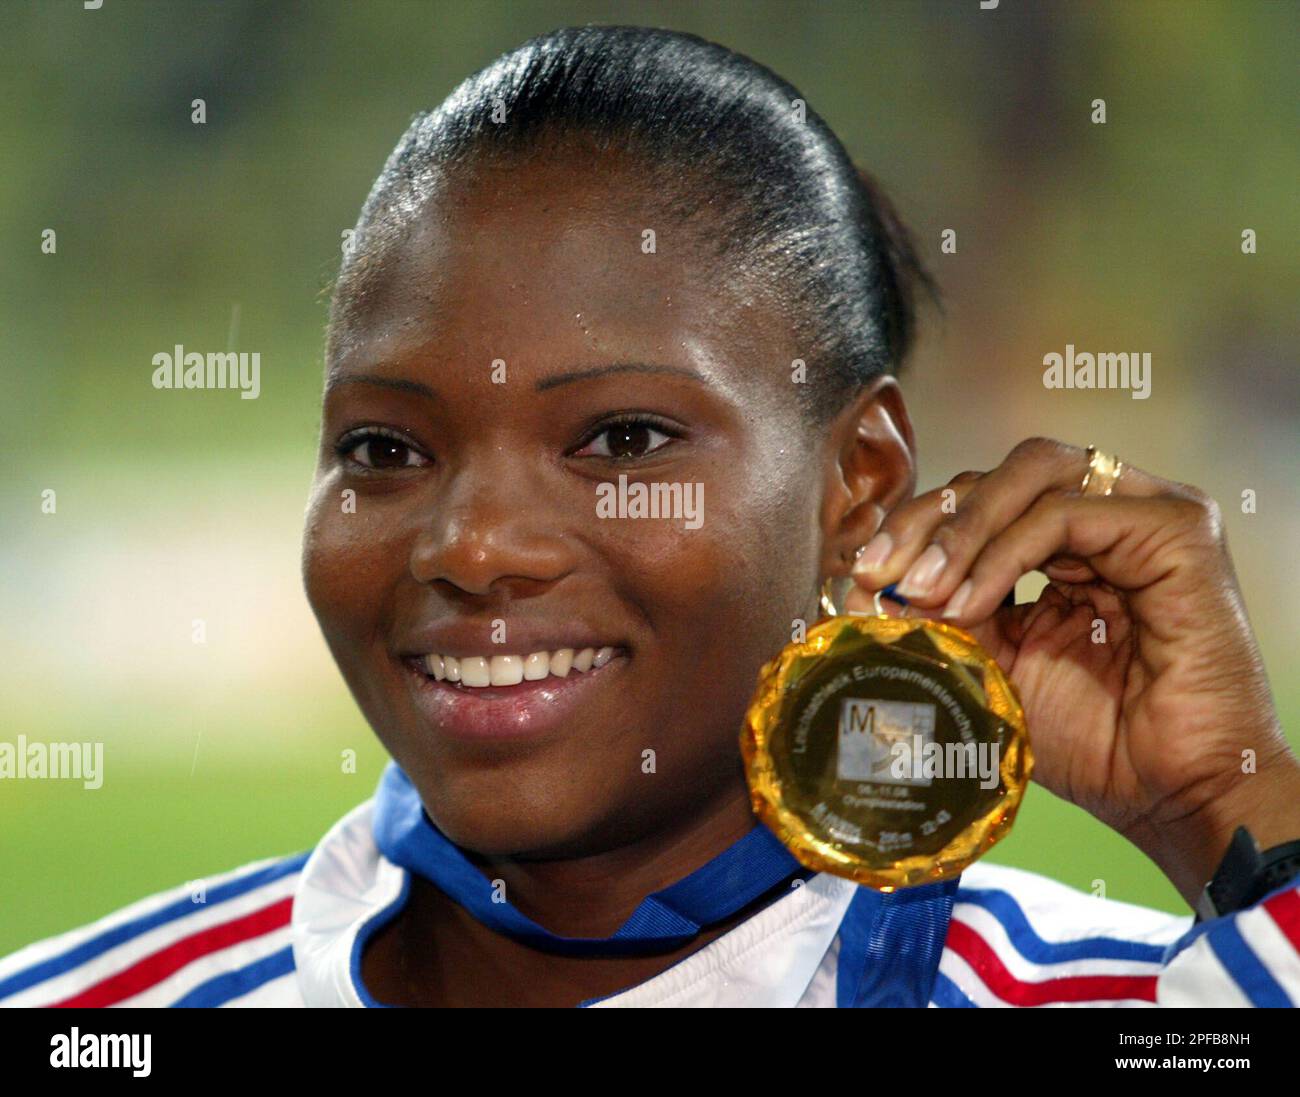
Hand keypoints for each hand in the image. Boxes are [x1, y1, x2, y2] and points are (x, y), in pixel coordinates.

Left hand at [848, 437, 1299, 905]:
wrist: (1171, 795)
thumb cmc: (1091, 742)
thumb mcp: (990, 667)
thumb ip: (937, 617)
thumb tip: (860, 587)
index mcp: (1067, 546)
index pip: (980, 501)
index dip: (915, 528)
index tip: (860, 575)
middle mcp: (1108, 515)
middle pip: (999, 474)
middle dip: (927, 519)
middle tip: (877, 572)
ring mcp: (1146, 513)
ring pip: (1032, 475)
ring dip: (960, 530)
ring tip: (921, 590)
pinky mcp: (1178, 529)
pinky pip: (1066, 514)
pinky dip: (1003, 553)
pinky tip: (968, 601)